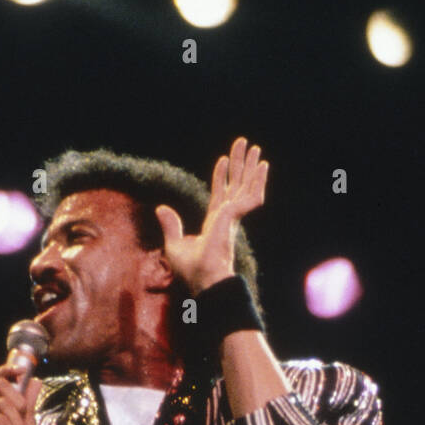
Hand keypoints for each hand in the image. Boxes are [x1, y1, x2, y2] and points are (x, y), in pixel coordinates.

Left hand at [155, 136, 268, 295]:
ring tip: (256, 148)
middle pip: (235, 185)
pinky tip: (263, 166)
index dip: (221, 177)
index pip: (220, 195)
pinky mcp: (235, 216)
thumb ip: (171, 226)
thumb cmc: (192, 271)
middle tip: (245, 145)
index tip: (223, 160)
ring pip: (245, 185)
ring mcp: (233, 217)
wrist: (203, 280)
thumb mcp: (175, 245)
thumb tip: (161, 209)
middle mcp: (227, 218)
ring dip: (250, 166)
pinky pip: (251, 195)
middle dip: (240, 165)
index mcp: (215, 224)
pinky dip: (258, 180)